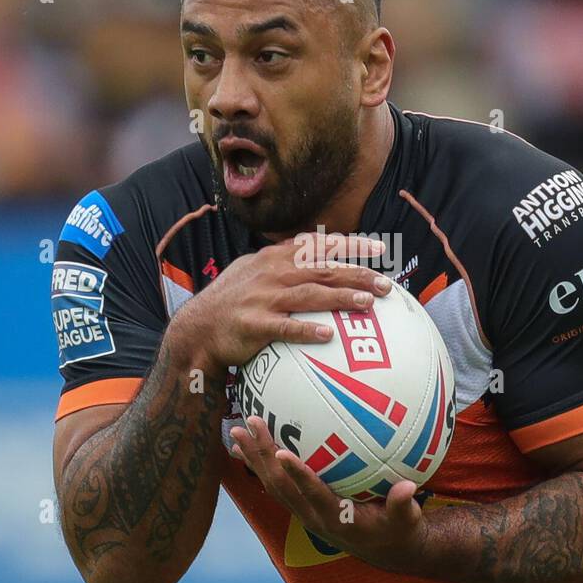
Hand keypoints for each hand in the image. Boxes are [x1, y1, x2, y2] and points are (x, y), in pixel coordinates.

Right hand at [168, 233, 392, 377]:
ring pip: (309, 295)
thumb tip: (318, 256)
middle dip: (356, 274)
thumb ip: (284, 262)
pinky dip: (306, 331)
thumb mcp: (254, 270)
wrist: (197, 328)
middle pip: (322, 269)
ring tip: (367, 304)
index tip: (379, 248)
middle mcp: (271, 273)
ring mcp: (262, 298)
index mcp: (275, 257)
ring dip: (340, 299)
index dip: (350, 245)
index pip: (318, 245)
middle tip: (385, 285)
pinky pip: (284, 328)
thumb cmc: (232, 302)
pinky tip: (328, 337)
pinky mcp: (254, 325)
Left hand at [229, 415, 427, 572]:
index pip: (313, 494)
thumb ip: (402, 505)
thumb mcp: (406, 520)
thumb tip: (408, 487)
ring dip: (254, 459)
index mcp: (336, 518)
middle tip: (247, 425)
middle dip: (262, 456)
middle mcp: (313, 516)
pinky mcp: (302, 507)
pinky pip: (276, 485)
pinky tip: (246, 447)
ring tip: (235, 432)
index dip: (298, 475)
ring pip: (272, 485)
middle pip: (281, 485)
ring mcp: (305, 513)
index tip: (282, 453)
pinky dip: (259, 466)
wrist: (386, 550)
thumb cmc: (399, 530)